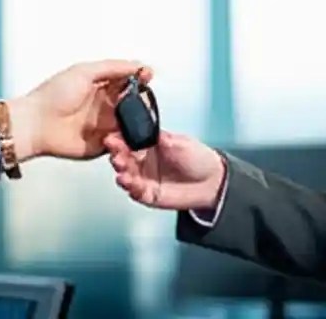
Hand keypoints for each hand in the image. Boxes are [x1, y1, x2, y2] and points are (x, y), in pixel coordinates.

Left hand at [5, 60, 150, 161]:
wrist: (36, 124)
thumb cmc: (53, 95)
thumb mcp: (84, 72)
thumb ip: (112, 67)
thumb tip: (138, 65)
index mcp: (101, 86)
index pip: (128, 81)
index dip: (140, 78)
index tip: (148, 75)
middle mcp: (105, 106)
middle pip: (133, 103)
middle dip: (142, 101)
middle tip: (144, 101)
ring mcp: (104, 126)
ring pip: (131, 124)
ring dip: (137, 122)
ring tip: (136, 119)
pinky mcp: (102, 145)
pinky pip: (122, 143)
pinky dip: (127, 140)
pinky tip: (125, 134)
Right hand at [104, 130, 225, 211]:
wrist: (213, 182)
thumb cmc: (198, 159)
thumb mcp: (181, 142)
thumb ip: (162, 139)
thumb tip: (148, 130)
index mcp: (148, 145)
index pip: (128, 140)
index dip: (118, 140)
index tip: (112, 138)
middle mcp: (143, 162)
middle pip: (123, 158)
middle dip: (117, 156)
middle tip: (116, 155)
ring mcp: (144, 179)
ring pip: (126, 176)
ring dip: (122, 173)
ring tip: (122, 172)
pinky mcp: (149, 195)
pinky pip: (136, 192)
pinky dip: (131, 188)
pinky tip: (130, 184)